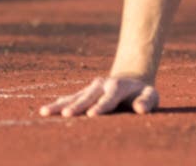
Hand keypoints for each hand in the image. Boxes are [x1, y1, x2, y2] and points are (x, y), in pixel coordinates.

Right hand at [39, 77, 158, 116]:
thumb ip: (146, 101)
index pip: (110, 97)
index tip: (93, 114)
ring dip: (60, 105)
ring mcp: (90, 89)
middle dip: (78, 106)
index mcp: (118, 86)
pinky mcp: (83, 93)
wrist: (131, 81)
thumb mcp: (150, 95)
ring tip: (45, 112)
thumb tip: (141, 109)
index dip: (102, 105)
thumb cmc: (142, 93)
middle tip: (66, 114)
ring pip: (74, 97)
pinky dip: (58, 104)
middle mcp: (102, 85)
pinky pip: (69, 98)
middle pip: (88, 97)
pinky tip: (46, 110)